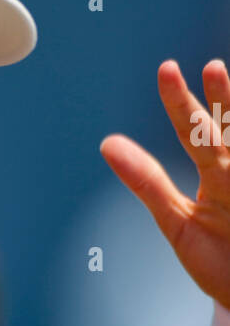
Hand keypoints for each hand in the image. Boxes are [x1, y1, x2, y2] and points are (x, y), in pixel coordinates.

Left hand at [100, 59, 229, 310]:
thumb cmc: (218, 258)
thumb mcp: (177, 221)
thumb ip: (147, 182)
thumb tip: (107, 143)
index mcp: (219, 175)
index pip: (196, 134)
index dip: (181, 104)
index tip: (167, 70)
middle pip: (228, 137)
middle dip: (222, 104)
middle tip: (213, 67)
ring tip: (223, 80)